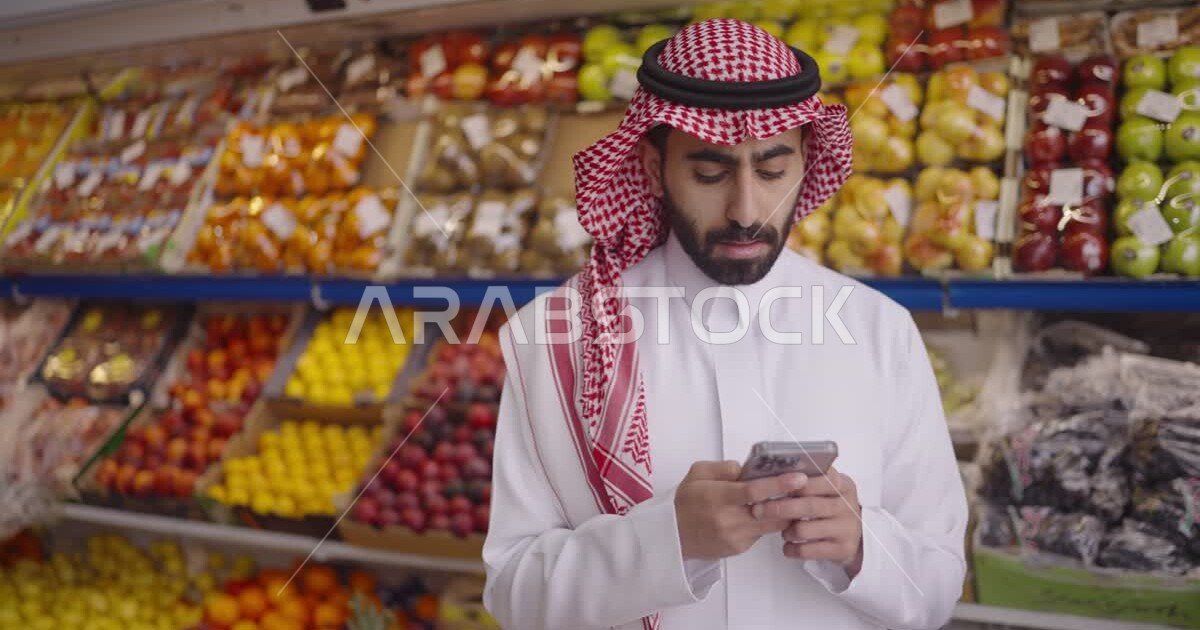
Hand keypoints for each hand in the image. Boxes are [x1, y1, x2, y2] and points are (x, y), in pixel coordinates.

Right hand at [674, 460, 807, 560]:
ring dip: (782, 512)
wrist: (672, 535)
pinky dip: (766, 522)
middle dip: (790, 500)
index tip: (799, 478)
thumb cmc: (686, 501)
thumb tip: (748, 469)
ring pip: (771, 524)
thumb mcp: (698, 474)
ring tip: (789, 498)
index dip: (779, 485)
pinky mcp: (739, 548)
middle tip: (805, 487)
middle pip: (771, 511)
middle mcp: (729, 520)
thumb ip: (724, 468)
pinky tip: (763, 513)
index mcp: (718, 497)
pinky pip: (760, 533)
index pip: (754, 491)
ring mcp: (735, 537)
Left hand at [755, 466, 863, 575]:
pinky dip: (792, 549)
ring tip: (784, 531)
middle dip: (778, 508)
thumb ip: (807, 480)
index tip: (770, 484)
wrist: (858, 538)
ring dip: (786, 531)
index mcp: (843, 484)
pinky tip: (788, 546)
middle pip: (807, 505)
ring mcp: (846, 528)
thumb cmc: (832, 508)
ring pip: (804, 529)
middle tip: (757, 510)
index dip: (793, 481)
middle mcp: (847, 505)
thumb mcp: (828, 490)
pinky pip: (807, 550)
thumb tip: (771, 474)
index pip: (818, 478)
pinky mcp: (842, 549)